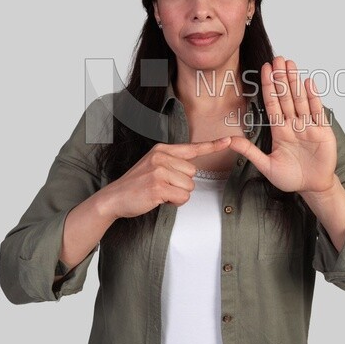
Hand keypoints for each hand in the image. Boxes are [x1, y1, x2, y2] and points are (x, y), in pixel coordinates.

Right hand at [99, 138, 231, 218]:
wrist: (114, 197)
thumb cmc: (137, 184)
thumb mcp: (153, 165)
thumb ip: (171, 163)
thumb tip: (191, 169)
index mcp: (162, 150)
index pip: (192, 148)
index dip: (212, 146)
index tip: (229, 140)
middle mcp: (161, 157)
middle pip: (192, 174)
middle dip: (181, 185)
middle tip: (162, 186)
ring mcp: (159, 171)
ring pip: (189, 187)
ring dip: (177, 195)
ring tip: (159, 193)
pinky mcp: (158, 187)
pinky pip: (182, 198)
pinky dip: (174, 203)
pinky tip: (159, 199)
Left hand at [228, 56, 336, 194]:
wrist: (313, 188)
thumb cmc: (290, 178)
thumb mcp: (266, 165)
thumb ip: (249, 151)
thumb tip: (229, 140)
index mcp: (279, 131)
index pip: (272, 104)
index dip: (268, 86)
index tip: (264, 69)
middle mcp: (293, 125)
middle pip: (286, 97)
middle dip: (281, 78)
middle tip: (277, 58)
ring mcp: (308, 126)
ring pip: (300, 100)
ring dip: (295, 82)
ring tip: (291, 64)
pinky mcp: (322, 131)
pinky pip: (317, 111)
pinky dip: (313, 97)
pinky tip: (308, 83)